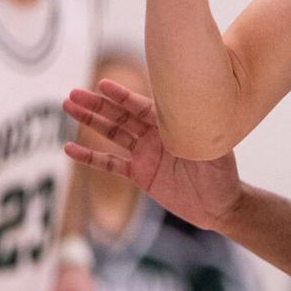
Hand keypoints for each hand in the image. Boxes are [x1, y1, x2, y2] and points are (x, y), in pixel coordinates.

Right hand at [63, 81, 243, 231]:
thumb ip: (196, 132)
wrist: (220, 205)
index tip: (102, 84)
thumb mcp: (212, 148)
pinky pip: (111, 163)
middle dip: (97, 104)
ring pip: (112, 133)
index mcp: (173, 124)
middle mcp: (156, 135)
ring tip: (68, 107)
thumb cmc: (222, 172)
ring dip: (91, 121)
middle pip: (121, 116)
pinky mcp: (140, 174)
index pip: (143, 106)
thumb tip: (188, 116)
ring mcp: (145, 154)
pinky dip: (91, 156)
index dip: (122, 97)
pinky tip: (69, 148)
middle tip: (73, 93)